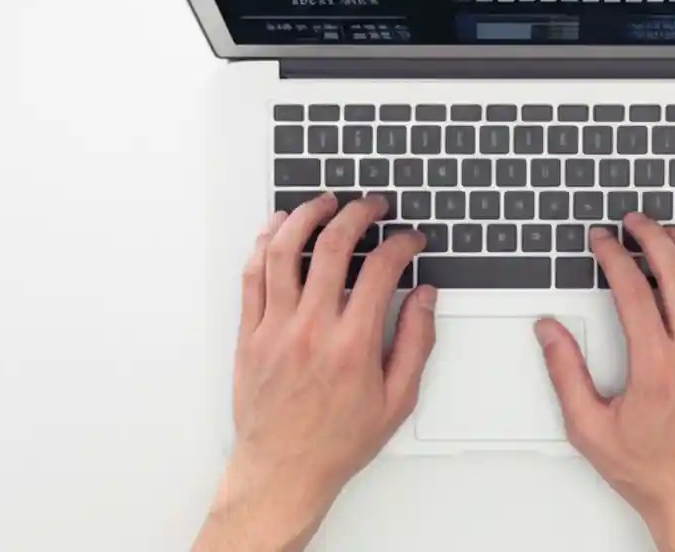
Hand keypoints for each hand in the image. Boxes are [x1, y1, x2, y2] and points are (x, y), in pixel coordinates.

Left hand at [193, 194, 435, 551]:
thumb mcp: (397, 400)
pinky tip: (278, 227)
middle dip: (358, 214)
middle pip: (332, 246)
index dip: (401, 244)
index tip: (410, 239)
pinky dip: (264, 243)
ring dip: (306, 216)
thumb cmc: (338, 441)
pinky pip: (252, 275)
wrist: (283, 471)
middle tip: (372, 206)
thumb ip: (415, 342)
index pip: (381, 270)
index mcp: (353, 344)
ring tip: (325, 202)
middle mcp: (312, 328)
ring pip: (283, 250)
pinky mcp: (249, 334)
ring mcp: (275, 328)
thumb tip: (425, 298)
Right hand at [535, 214, 674, 551]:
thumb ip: (565, 374)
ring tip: (672, 233)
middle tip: (634, 222)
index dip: (613, 256)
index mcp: (655, 367)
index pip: (632, 290)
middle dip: (652, 237)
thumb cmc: (651, 473)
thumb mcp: (590, 429)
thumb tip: (549, 331)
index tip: (601, 241)